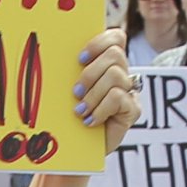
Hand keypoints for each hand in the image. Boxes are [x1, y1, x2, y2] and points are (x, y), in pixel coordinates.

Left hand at [70, 27, 139, 147]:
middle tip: (76, 91)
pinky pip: (118, 98)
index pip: (116, 38)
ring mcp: (130, 92)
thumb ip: (70, 70)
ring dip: (93, 94)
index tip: (79, 59)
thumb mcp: (68, 90)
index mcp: (107, 64)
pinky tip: (90, 120)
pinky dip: (100, 109)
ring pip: (115, 76)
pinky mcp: (133, 110)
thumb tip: (53, 50)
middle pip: (115, 54)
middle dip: (90, 73)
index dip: (99, 43)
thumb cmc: (70, 117)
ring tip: (81, 110)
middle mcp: (122, 74)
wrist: (78, 149)